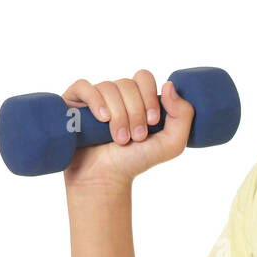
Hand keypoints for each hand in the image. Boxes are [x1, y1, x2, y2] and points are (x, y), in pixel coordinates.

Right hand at [60, 69, 194, 190]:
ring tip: (119, 139)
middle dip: (135, 112)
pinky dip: (95, 100)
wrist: (105, 178)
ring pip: (109, 87)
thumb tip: (169, 84)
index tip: (153, 122)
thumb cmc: (135, 161)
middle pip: (127, 84)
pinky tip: (102, 118)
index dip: (150, 96)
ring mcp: (93, 98)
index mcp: (136, 97)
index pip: (143, 78)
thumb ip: (183, 115)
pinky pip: (84, 86)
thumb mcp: (171, 143)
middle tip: (136, 137)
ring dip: (118, 115)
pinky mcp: (73, 103)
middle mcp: (115, 94)